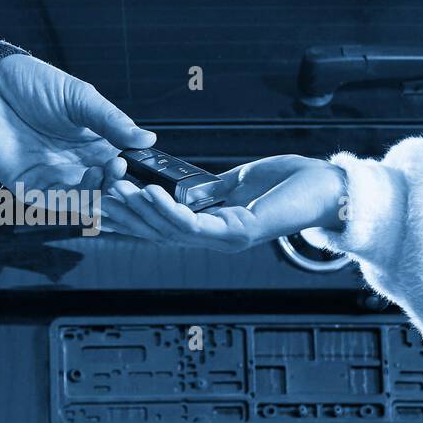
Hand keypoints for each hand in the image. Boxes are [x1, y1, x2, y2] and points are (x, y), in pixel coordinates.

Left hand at [0, 54, 155, 204]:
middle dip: (122, 185)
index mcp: (92, 143)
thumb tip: (148, 140)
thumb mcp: (79, 97)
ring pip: (85, 200)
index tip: (152, 168)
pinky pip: (55, 204)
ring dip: (102, 192)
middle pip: (107, 188)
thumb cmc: (28, 83)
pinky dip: (75, 200)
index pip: (123, 165)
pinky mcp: (27, 187)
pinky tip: (90, 184)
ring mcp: (52, 178)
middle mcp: (75, 165)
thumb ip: (111, 121)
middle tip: (132, 172)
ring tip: (113, 174)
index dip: (137, 170)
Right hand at [101, 155, 346, 251]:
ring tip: (116, 190)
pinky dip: (167, 210)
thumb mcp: (238, 183)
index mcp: (213, 227)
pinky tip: (149, 193)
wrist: (329, 187)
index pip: (161, 225)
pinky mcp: (238, 233)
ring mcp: (226, 239)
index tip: (100, 202)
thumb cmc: (292, 182)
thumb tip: (181, 192)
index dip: (130, 216)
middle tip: (94, 198)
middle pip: (158, 232)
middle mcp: (216, 239)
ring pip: (169, 231)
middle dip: (124, 216)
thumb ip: (209, 191)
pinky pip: (193, 224)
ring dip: (139, 212)